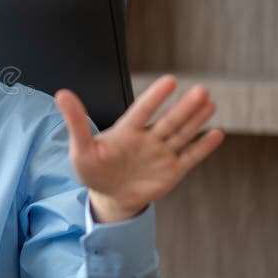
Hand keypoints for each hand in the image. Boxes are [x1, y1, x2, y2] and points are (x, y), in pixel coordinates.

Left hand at [55, 75, 224, 222]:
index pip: (143, 110)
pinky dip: (202, 147)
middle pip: (169, 121)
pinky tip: (216, 133)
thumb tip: (62, 93)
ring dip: (196, 119)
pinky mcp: (172, 170)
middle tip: (201, 90)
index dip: (156, 97)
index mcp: (126, 131)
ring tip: (210, 102)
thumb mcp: (81, 148)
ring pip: (182, 134)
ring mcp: (161, 154)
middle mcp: (147, 139)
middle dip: (185, 107)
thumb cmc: (93, 170)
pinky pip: (190, 157)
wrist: (109, 196)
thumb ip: (76, 121)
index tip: (169, 80)